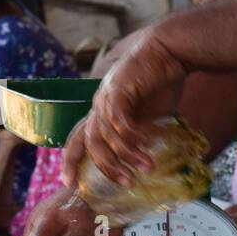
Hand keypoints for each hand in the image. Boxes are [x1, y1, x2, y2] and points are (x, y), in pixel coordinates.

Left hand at [63, 30, 187, 189]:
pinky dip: (130, 134)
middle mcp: (98, 107)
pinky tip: (145, 143)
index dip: (70, 161)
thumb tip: (147, 162)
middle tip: (126, 183)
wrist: (168, 52)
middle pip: (91, 144)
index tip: (68, 183)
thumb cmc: (159, 84)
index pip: (78, 140)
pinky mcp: (118, 89)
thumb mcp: (148, 116)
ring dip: (126, 154)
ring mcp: (106, 97)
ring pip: (107, 135)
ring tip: (146, 167)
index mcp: (101, 114)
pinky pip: (118, 119)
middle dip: (107, 167)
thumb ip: (140, 136)